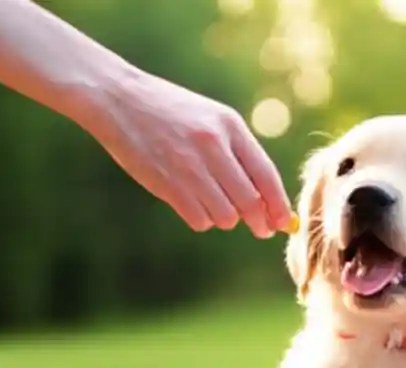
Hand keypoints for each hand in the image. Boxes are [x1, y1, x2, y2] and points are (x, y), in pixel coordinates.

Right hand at [82, 71, 292, 235]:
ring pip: (226, 216)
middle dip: (260, 222)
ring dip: (226, 219)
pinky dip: (202, 220)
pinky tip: (194, 205)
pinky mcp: (167, 184)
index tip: (286, 223)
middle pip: (250, 202)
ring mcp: (189, 166)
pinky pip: (199, 220)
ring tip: (216, 205)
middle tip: (262, 230)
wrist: (119, 99)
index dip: (280, 205)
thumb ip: (239, 154)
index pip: (266, 175)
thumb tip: (267, 200)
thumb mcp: (212, 120)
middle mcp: (213, 145)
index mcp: (230, 126)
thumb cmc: (172, 113)